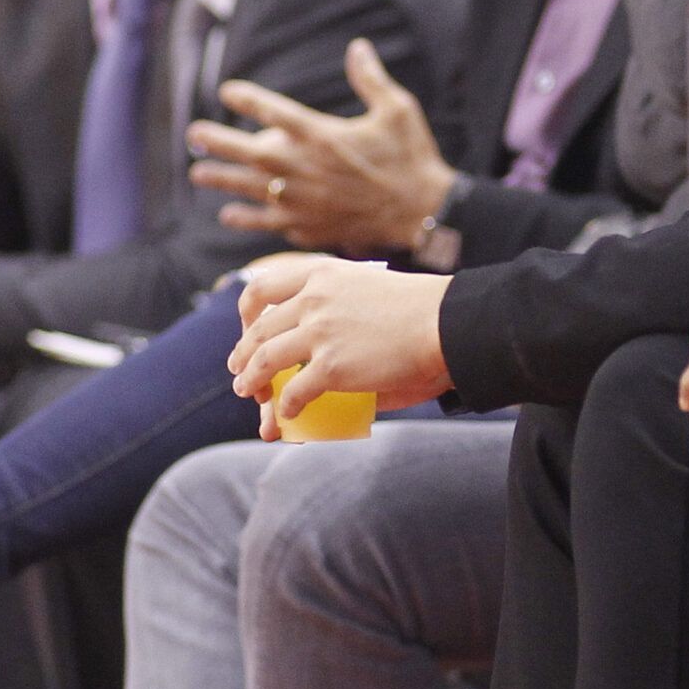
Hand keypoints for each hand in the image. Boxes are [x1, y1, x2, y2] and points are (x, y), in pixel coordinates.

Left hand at [188, 40, 455, 255]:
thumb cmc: (411, 159)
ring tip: (198, 173)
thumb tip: (357, 47)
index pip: (273, 110)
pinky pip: (266, 222)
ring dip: (221, 179)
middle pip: (248, 151)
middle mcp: (302, 166)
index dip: (246, 99)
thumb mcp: (398, 110)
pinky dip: (246, 218)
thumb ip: (371, 79)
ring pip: (250, 188)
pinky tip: (229, 214)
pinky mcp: (308, 225)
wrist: (422, 213)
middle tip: (195, 134)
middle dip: (218, 140)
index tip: (227, 91)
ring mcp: (301, 199)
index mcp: (321, 134)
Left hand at [227, 254, 452, 438]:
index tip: (248, 326)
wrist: (448, 324)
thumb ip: (341, 307)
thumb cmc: (422, 310)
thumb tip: (323, 343)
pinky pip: (293, 391)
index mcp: (323, 274)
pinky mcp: (331, 367)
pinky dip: (285, 407)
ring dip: (252, 381)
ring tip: (251, 393)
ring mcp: (319, 333)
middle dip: (243, 352)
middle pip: (259, 328)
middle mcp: (313, 299)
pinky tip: (289, 414)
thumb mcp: (370, 289)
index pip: (263, 287)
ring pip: (264, 360)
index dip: (247, 311)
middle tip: (240, 368)